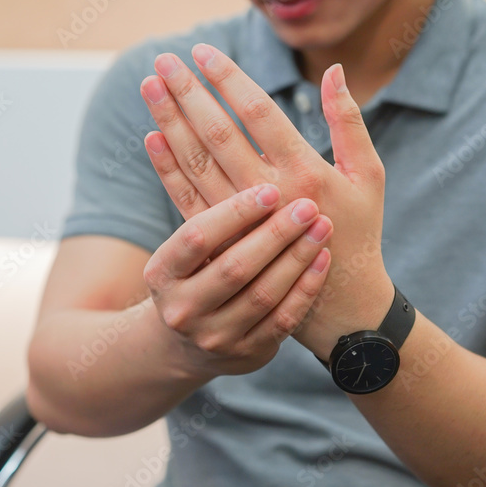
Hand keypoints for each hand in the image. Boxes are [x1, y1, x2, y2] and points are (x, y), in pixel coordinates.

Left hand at [140, 44, 391, 354]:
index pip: (260, 114)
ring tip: (151, 87)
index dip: (230, 80)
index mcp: (306, 175)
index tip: (204, 52)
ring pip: (198, 165)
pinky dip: (168, 170)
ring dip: (171, 123)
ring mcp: (241, 226)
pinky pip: (188, 201)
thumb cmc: (359, 234)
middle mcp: (270, 199)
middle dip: (190, 94)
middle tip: (165, 60)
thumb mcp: (368, 178)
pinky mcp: (224, 247)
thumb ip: (350, 123)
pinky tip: (152, 137)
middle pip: (219, 135)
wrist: (340, 306)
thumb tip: (335, 71)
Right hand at [144, 183, 332, 376]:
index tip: (269, 188)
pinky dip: (306, 288)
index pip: (196, 238)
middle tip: (308, 206)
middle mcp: (183, 310)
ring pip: (262, 295)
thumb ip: (193, 202)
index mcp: (161, 274)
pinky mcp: (248, 354)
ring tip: (323, 225)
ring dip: (297, 258)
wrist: (188, 342)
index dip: (233, 213)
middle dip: (274, 235)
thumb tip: (169, 132)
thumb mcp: (181, 247)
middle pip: (233, 268)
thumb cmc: (193, 273)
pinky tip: (324, 260)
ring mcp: (215, 338)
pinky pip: (283, 320)